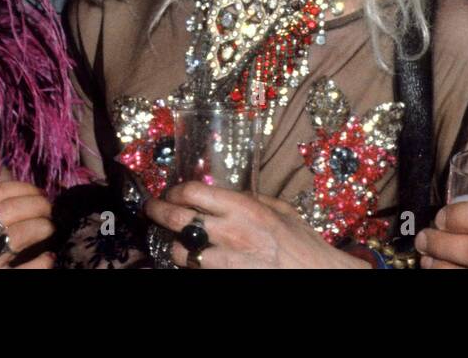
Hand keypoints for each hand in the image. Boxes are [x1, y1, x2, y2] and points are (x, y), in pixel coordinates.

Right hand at [0, 181, 56, 268]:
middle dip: (37, 204)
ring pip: (16, 235)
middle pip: (9, 209)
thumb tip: (30, 191)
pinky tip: (48, 257)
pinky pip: (25, 269)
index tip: (40, 193)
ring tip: (49, 229)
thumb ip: (0, 210)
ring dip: (40, 227)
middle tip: (49, 210)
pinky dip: (41, 261)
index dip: (24, 188)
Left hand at [144, 181, 368, 268]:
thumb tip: (231, 192)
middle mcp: (229, 232)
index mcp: (243, 208)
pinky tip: (194, 260)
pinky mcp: (225, 278)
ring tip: (175, 240)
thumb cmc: (303, 243)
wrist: (316, 275)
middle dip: (157, 211)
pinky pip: (197, 272)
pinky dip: (191, 265)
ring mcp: (225, 260)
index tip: (173, 191)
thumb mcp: (281, 210)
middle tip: (151, 208)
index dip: (176, 190)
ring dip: (174, 245)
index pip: (194, 192)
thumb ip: (253, 199)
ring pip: (180, 252)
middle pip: (177, 218)